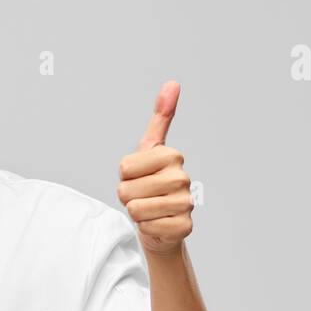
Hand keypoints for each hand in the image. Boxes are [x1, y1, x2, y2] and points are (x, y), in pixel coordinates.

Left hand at [116, 80, 193, 256]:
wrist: (162, 221)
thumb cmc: (152, 183)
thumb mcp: (150, 149)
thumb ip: (161, 117)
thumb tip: (173, 83)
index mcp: (172, 156)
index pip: (125, 167)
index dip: (124, 176)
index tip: (138, 177)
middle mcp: (182, 177)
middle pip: (126, 189)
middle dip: (127, 196)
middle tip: (142, 196)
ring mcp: (186, 203)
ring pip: (135, 208)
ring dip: (136, 212)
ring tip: (148, 208)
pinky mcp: (184, 226)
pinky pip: (147, 226)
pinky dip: (146, 227)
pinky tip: (157, 223)